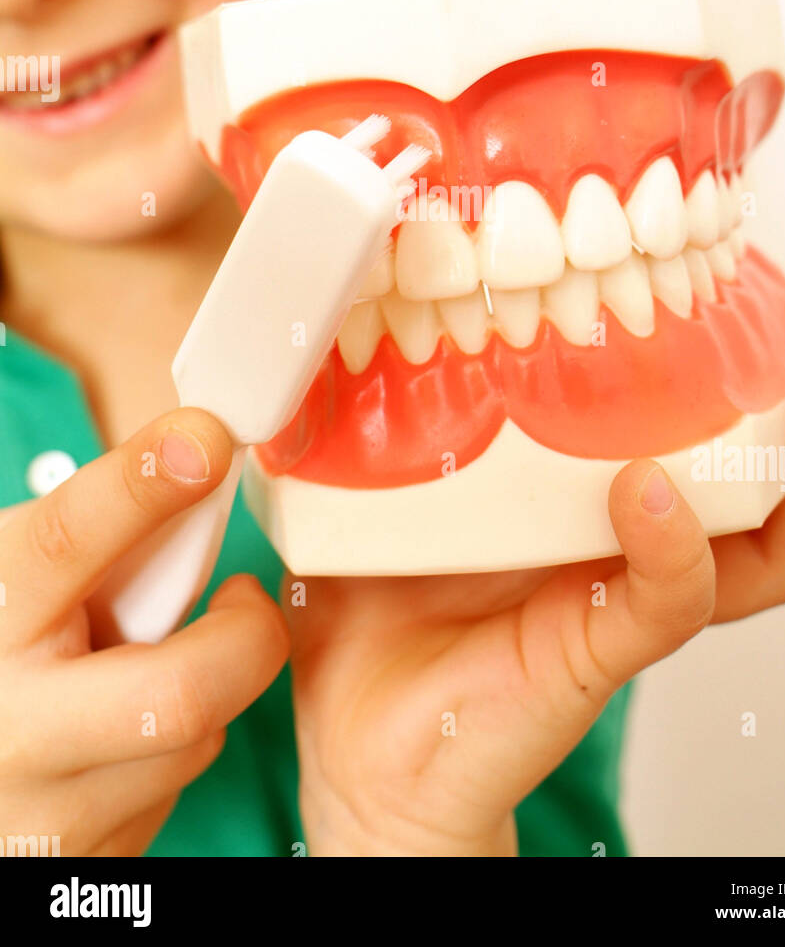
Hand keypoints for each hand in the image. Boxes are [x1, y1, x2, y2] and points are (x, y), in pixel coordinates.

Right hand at [0, 409, 289, 855]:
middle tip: (242, 600)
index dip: (142, 485)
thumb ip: (92, 530)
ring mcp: (52, 816)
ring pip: (193, 741)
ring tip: (147, 663)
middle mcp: (15, 729)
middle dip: (244, 638)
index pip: (68, 543)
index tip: (206, 438)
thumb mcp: (13, 574)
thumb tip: (198, 457)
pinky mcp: (92, 864)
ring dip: (203, 688)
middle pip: (178, 694)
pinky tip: (123, 728)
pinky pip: (173, 788)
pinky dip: (171, 743)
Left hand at [284, 371, 784, 856]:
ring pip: (755, 554)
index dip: (741, 395)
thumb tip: (332, 319)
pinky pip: (666, 601)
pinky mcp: (596, 650)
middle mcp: (618, 548)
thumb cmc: (371, 631)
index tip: (761, 328)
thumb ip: (361, 421)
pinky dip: (675, 548)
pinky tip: (656, 496)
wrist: (357, 750)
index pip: (689, 446)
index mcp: (576, 504)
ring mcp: (618, 598)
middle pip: (758, 499)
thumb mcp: (365, 499)